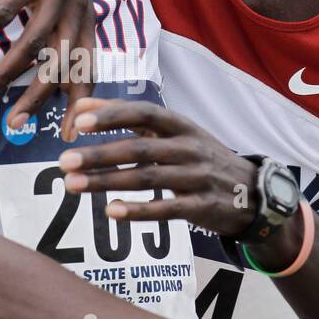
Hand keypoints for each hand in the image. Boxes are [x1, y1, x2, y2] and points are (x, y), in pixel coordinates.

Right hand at [0, 0, 95, 139]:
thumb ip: (57, 21)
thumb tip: (44, 59)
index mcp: (86, 14)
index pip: (88, 69)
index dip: (80, 105)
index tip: (68, 138)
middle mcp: (78, 5)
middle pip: (61, 65)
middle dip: (37, 100)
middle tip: (15, 127)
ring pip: (32, 45)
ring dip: (4, 73)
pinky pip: (5, 13)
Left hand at [59, 97, 256, 232]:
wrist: (254, 193)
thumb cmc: (201, 158)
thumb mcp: (174, 133)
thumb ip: (129, 120)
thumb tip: (81, 106)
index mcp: (181, 125)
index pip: (144, 113)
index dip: (112, 115)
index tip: (79, 120)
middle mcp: (190, 147)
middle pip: (139, 149)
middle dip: (99, 155)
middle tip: (64, 161)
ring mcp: (198, 177)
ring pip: (148, 178)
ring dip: (107, 182)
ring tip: (72, 186)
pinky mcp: (202, 207)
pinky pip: (167, 209)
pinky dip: (139, 211)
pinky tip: (111, 212)